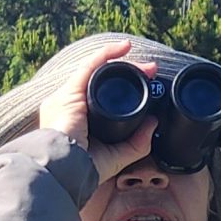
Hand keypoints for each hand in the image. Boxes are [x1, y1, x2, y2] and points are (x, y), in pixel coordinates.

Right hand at [39, 38, 156, 186]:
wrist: (66, 172)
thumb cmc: (84, 169)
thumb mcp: (117, 156)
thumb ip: (136, 143)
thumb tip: (153, 124)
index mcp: (76, 119)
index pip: (100, 95)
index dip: (123, 89)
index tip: (148, 87)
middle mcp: (69, 104)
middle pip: (100, 80)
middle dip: (128, 73)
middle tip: (151, 72)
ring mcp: (67, 96)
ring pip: (97, 70)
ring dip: (122, 63)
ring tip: (146, 65)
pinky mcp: (69, 92)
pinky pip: (90, 65)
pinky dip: (107, 54)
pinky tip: (124, 48)